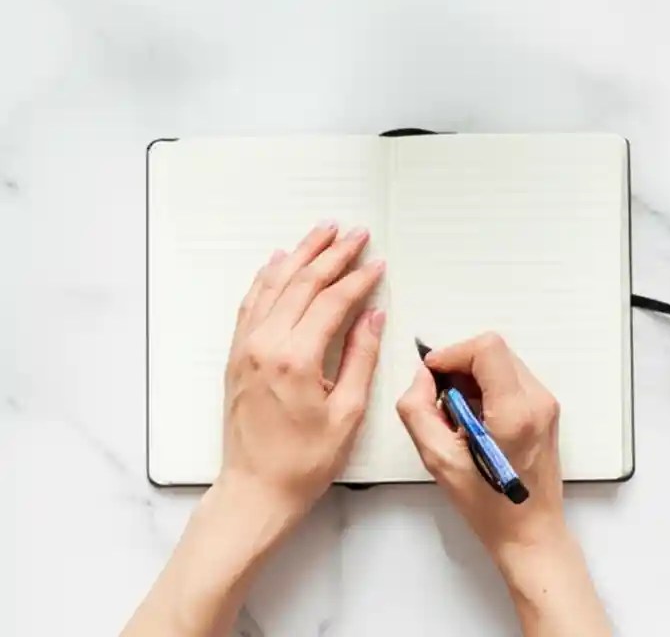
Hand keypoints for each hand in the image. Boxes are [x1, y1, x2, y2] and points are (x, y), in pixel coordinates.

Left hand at [221, 221, 385, 515]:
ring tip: (322, 232)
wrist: (255, 490)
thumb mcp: (347, 413)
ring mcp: (246, 348)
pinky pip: (252, 304)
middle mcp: (265, 345)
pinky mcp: (237, 356)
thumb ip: (361, 358)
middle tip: (355, 233)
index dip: (358, 280)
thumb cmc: (304, 461)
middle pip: (302, 284)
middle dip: (331, 255)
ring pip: (274, 286)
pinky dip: (267, 278)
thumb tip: (372, 316)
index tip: (378, 264)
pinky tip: (279, 261)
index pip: (332, 302)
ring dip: (300, 255)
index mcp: (295, 359)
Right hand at [396, 333, 564, 558]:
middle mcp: (538, 400)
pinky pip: (513, 380)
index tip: (433, 377)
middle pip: (495, 351)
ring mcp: (547, 404)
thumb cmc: (488, 506)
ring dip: (474, 378)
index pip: (487, 348)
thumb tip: (423, 376)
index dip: (453, 354)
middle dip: (461, 366)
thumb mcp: (438, 460)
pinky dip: (489, 388)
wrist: (531, 531)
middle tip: (441, 399)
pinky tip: (476, 420)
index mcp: (514, 412)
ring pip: (503, 363)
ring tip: (457, 415)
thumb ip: (419, 410)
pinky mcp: (547, 411)